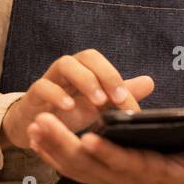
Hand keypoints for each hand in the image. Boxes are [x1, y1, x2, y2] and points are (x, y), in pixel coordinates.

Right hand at [1, 49, 154, 151]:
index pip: (100, 62)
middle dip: (102, 75)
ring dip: (83, 80)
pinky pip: (42, 87)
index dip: (113, 76)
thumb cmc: (70, 111)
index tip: (124, 99)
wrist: (37, 126)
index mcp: (84, 70)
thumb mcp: (97, 105)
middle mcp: (68, 70)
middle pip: (85, 57)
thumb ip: (120, 94)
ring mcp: (49, 79)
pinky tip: (68, 108)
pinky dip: (56, 95)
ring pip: (64, 64)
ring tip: (96, 101)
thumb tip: (150, 82)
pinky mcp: (34, 95)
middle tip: (113, 98)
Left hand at [27, 112, 183, 183]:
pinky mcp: (105, 179)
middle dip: (64, 144)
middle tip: (42, 121)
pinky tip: (35, 138)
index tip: (88, 137)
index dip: (107, 152)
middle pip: (90, 165)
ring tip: (32, 126)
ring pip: (77, 168)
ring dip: (52, 148)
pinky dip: (54, 155)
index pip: (126, 163)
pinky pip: (75, 171)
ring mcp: (112, 182)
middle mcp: (126, 180)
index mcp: (152, 173)